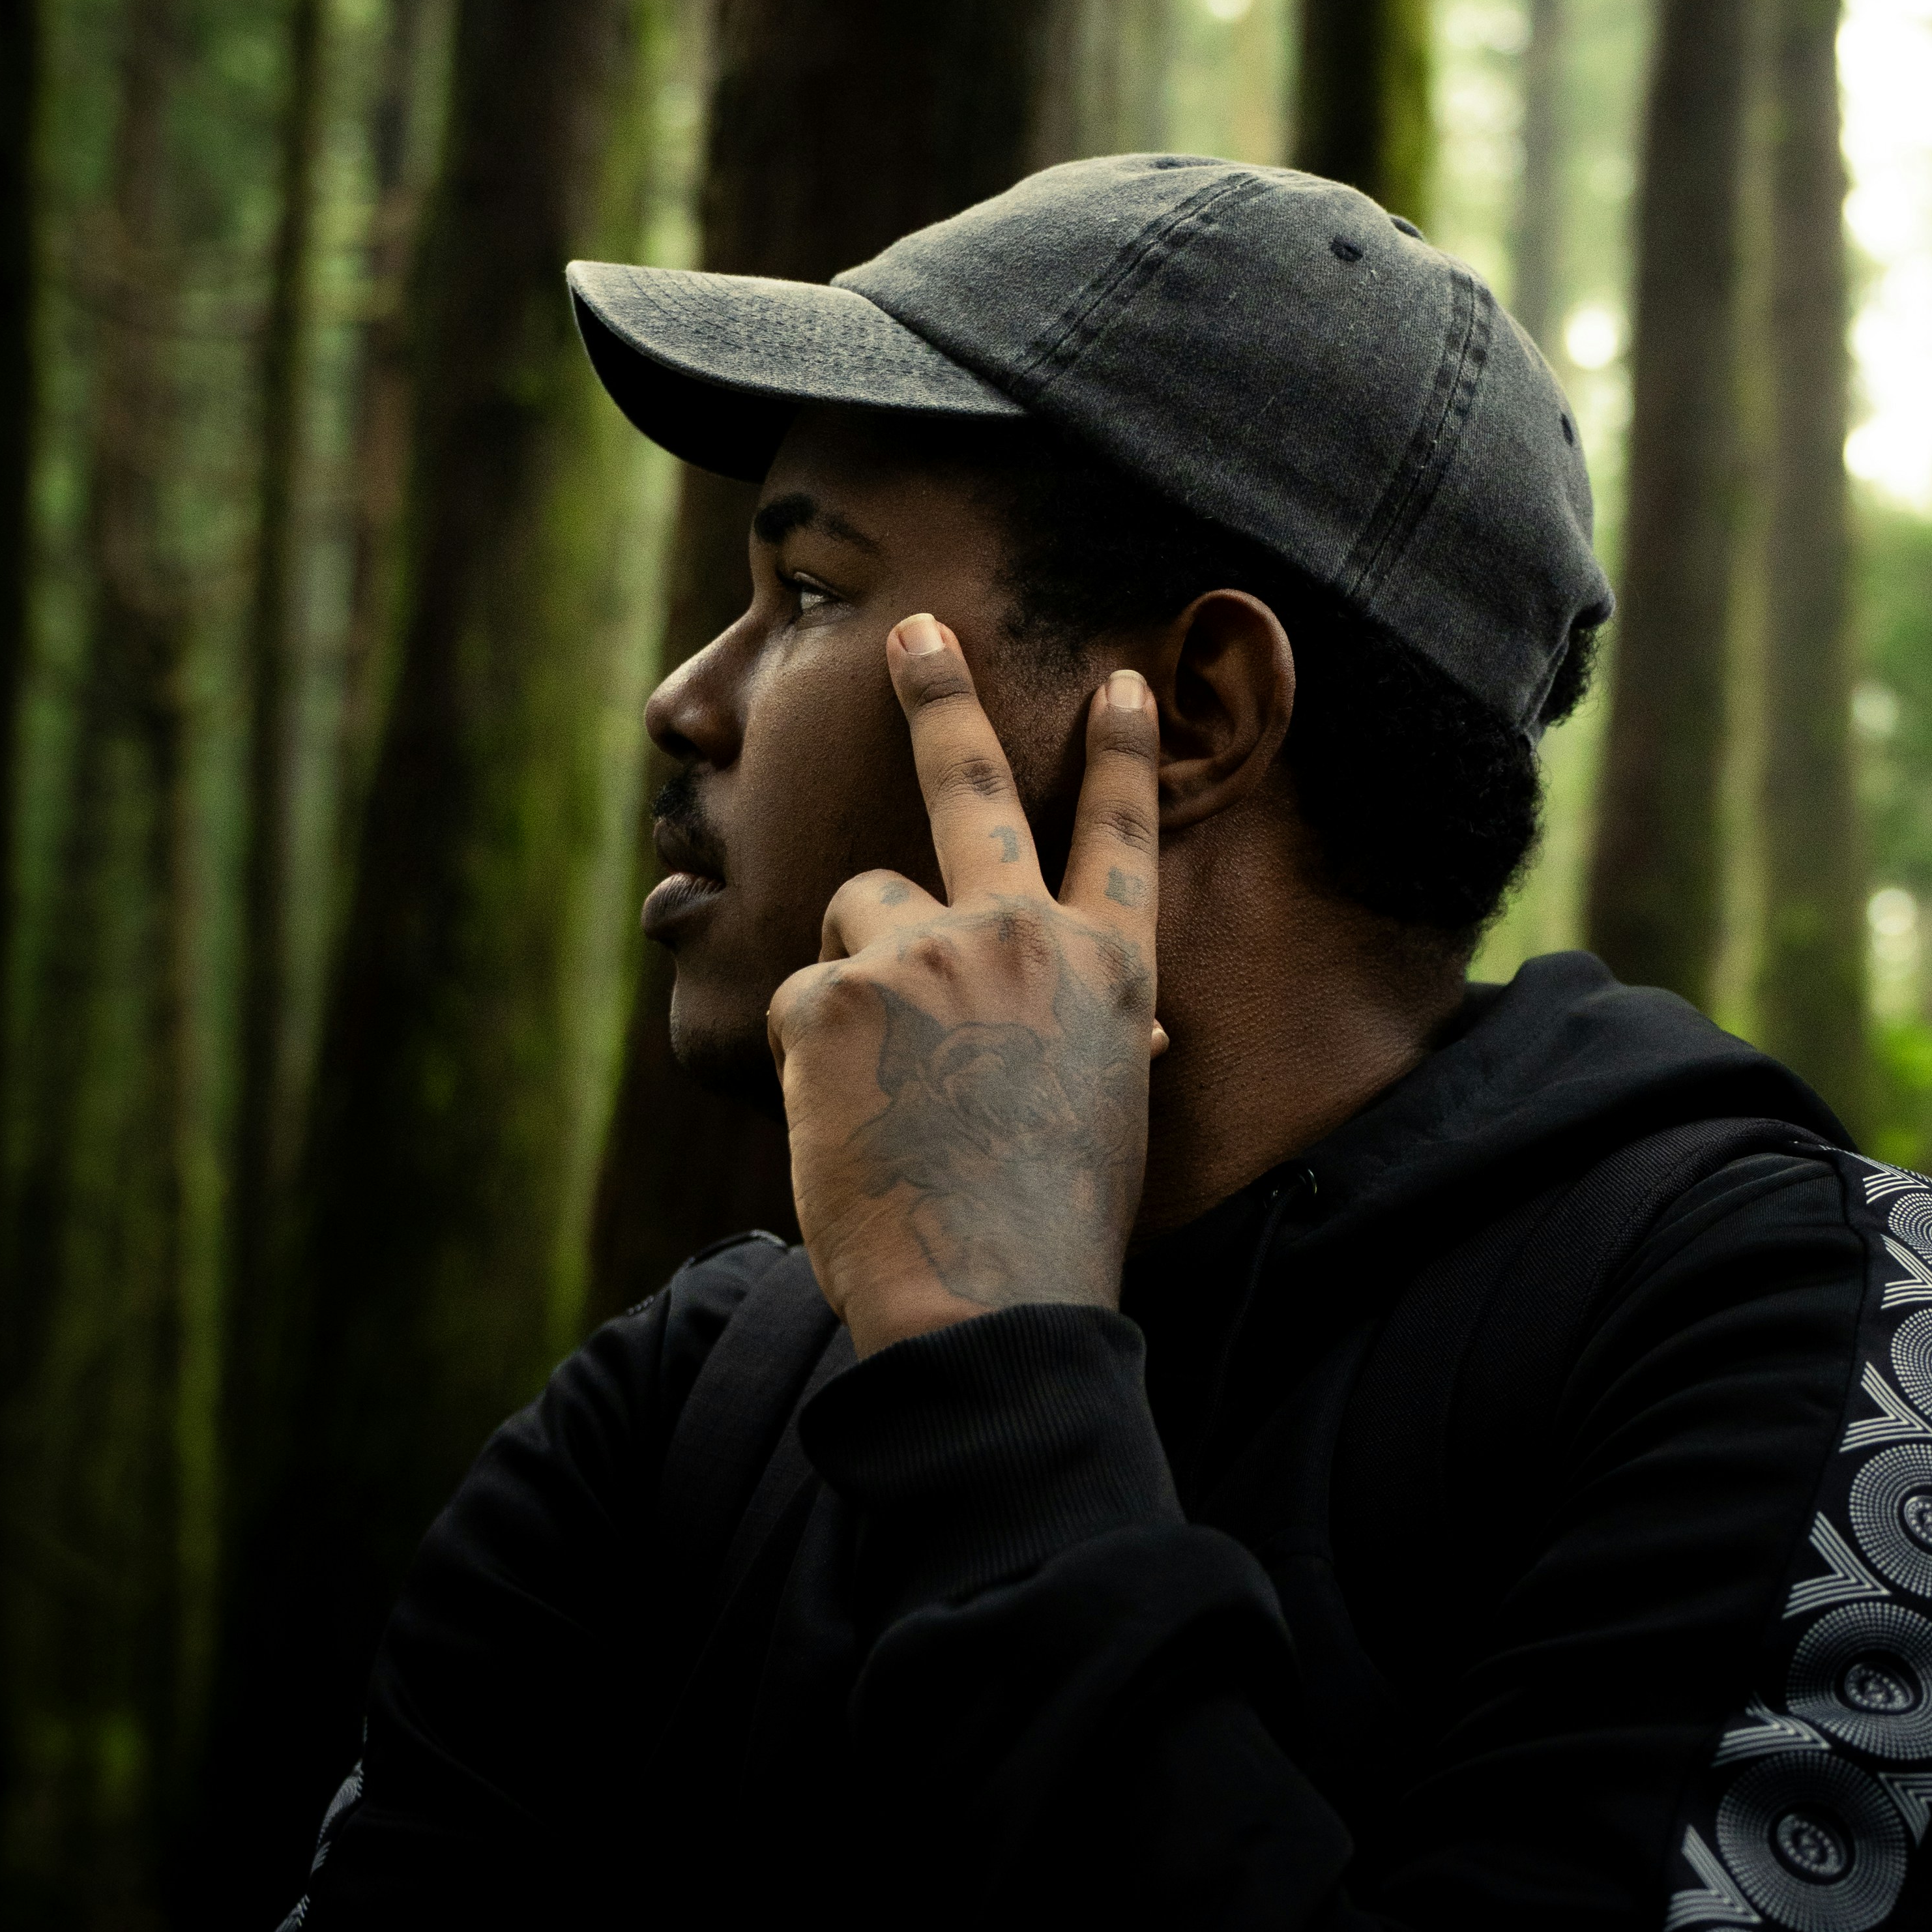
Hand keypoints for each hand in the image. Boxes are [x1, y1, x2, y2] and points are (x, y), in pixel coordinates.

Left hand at [767, 614, 1162, 1356]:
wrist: (987, 1300)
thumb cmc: (1052, 1230)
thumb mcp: (1107, 1115)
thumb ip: (1092, 1039)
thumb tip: (1132, 1028)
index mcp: (1107, 973)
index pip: (1122, 836)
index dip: (1122, 754)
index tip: (1124, 684)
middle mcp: (1023, 939)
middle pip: (977, 786)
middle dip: (945, 695)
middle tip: (916, 631)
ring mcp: (926, 955)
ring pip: (860, 910)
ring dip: (857, 972)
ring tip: (882, 1078)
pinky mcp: (835, 994)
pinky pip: (798, 997)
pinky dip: (809, 1055)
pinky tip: (847, 1121)